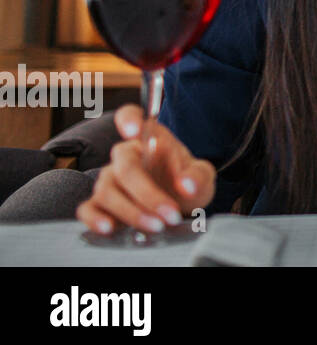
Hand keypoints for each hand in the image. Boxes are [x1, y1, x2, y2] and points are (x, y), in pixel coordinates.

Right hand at [75, 104, 215, 235]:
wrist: (180, 204)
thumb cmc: (187, 182)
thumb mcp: (201, 177)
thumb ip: (197, 176)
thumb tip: (186, 185)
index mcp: (149, 138)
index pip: (130, 116)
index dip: (128, 120)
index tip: (134, 130)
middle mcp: (125, 156)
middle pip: (125, 167)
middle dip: (148, 194)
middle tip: (170, 214)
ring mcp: (109, 179)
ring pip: (107, 191)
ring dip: (132, 212)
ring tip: (157, 226)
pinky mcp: (100, 204)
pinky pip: (87, 209)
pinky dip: (95, 219)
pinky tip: (110, 228)